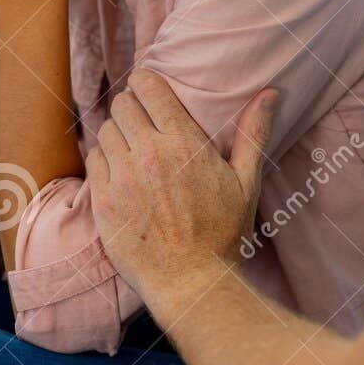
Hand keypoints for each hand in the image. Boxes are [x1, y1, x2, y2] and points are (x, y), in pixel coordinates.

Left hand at [86, 69, 276, 297]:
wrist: (191, 282)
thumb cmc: (223, 234)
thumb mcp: (246, 182)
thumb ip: (253, 134)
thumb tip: (269, 94)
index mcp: (183, 143)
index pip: (148, 87)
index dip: (145, 82)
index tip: (148, 88)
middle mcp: (148, 154)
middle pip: (122, 104)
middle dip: (131, 106)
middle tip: (141, 119)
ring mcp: (122, 178)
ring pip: (105, 130)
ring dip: (116, 133)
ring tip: (131, 147)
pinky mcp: (103, 201)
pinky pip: (93, 160)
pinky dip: (104, 160)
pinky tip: (120, 172)